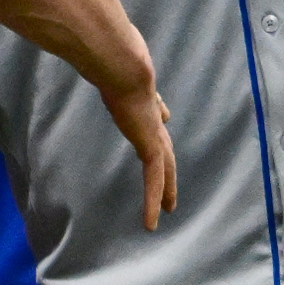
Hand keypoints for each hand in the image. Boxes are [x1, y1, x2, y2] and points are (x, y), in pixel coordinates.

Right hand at [97, 68, 178, 229]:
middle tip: (171, 185)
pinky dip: (153, 202)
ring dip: (166, 190)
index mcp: (143, 100)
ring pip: (164, 169)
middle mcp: (152, 119)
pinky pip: (154, 181)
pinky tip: (152, 222)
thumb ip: (120, 76)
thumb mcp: (115, 69)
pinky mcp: (151, 147)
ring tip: (168, 209)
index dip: (159, 122)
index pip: (155, 118)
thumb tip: (114, 69)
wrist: (123, 66)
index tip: (162, 121)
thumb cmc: (113, 61)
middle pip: (165, 149)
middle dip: (169, 167)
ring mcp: (154, 134)